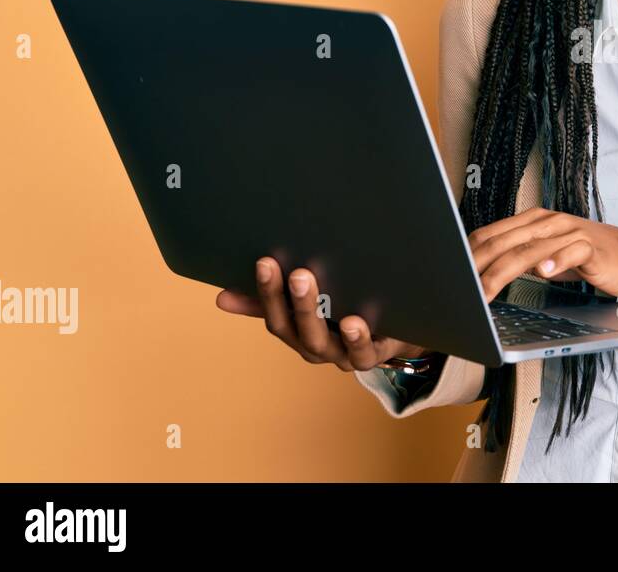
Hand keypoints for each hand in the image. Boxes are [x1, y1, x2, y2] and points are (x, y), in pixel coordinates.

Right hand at [215, 257, 432, 371]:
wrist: (396, 333)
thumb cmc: (344, 312)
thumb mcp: (306, 305)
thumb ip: (268, 301)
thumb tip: (221, 297)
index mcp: (297, 333)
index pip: (275, 316)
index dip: (267, 292)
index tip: (265, 261)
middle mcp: (316, 348)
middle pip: (298, 330)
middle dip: (295, 301)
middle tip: (297, 272)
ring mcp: (344, 354)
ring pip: (325, 344)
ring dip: (319, 317)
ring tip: (319, 294)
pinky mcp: (374, 355)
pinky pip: (363, 353)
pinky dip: (357, 338)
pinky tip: (352, 321)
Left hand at [467, 206, 617, 301]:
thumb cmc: (585, 258)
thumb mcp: (546, 256)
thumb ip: (518, 259)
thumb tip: (481, 274)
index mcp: (532, 221)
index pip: (491, 234)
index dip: (468, 255)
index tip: (448, 277)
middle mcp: (548, 222)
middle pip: (505, 242)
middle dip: (478, 267)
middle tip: (460, 290)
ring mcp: (570, 232)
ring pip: (530, 249)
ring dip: (504, 271)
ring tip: (486, 290)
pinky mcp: (591, 247)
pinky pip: (571, 252)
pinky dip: (556, 262)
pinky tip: (544, 273)